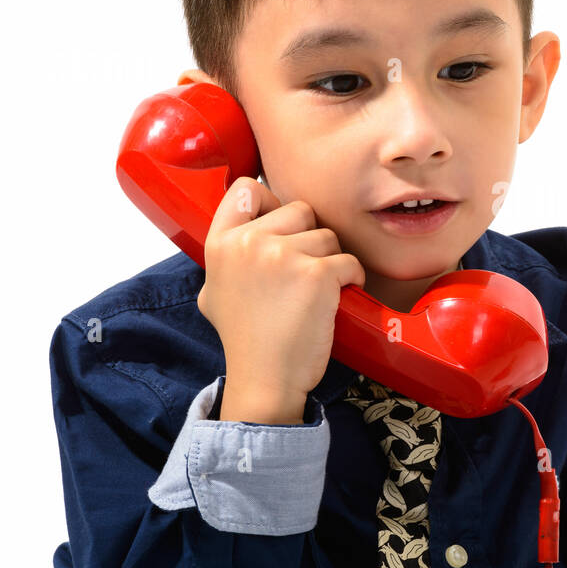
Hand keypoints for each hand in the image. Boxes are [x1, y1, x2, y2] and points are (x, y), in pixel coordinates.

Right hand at [196, 178, 365, 421]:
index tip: (282, 227)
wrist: (265, 378)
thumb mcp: (215, 290)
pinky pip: (350, 261)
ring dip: (331, 261)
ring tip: (315, 293)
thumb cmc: (246, 338)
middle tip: (302, 274)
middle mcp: (248, 242)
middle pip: (299, 210)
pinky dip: (352, 279)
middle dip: (309, 238)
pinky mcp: (317, 274)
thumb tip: (249, 226)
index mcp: (220, 244)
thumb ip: (229, 254)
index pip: (246, 189)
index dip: (271, 202)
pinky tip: (337, 299)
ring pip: (328, 236)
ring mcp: (282, 255)